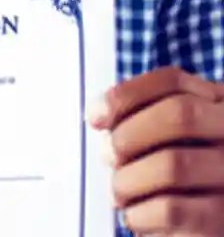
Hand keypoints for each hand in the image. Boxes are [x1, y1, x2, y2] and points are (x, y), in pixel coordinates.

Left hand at [89, 67, 223, 234]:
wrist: (205, 224)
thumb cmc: (181, 178)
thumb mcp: (169, 137)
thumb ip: (143, 118)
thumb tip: (100, 117)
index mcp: (220, 105)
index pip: (173, 82)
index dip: (126, 95)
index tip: (95, 117)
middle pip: (179, 116)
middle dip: (128, 136)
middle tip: (108, 157)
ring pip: (172, 165)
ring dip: (127, 180)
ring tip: (120, 192)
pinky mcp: (223, 219)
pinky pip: (171, 209)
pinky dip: (139, 213)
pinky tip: (136, 215)